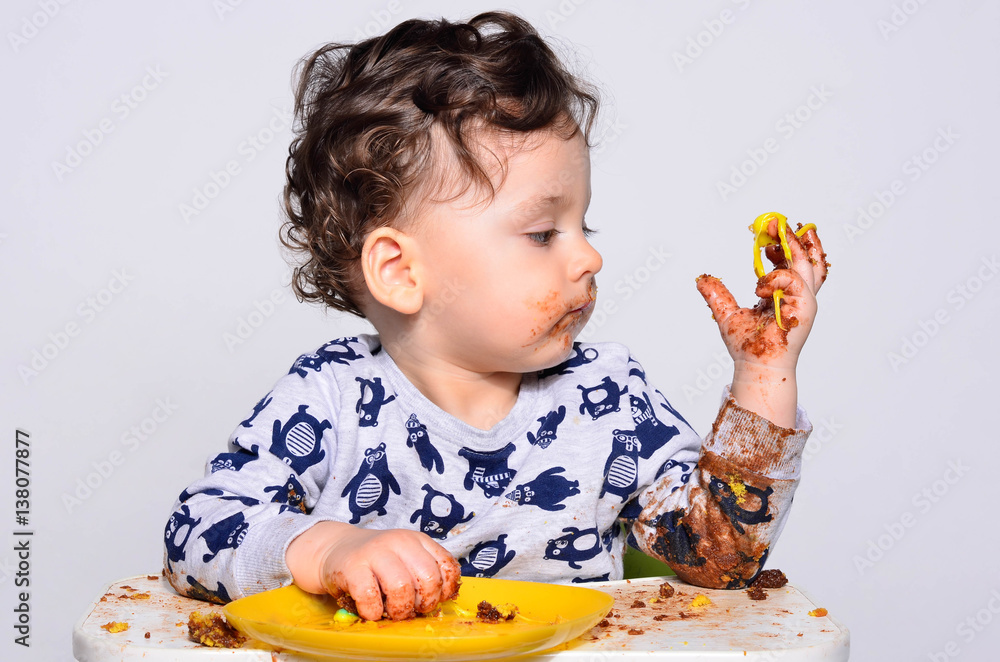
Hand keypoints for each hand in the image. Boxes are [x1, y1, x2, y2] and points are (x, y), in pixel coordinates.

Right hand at [287, 522, 460, 620]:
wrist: (336, 549)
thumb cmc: (376, 561)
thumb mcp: (405, 558)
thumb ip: (424, 572)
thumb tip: (442, 599)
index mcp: (417, 540)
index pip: (447, 566)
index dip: (444, 590)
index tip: (432, 600)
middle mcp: (399, 541)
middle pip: (429, 578)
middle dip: (424, 603)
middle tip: (411, 609)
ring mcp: (375, 552)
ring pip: (402, 587)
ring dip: (399, 610)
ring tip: (391, 612)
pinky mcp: (352, 567)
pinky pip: (370, 596)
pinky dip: (373, 611)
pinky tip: (371, 610)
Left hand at [696, 220, 827, 371]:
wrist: (755, 367)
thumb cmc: (747, 347)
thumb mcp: (727, 313)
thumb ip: (717, 294)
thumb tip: (701, 279)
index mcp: (784, 297)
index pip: (792, 266)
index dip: (783, 246)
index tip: (767, 234)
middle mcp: (797, 298)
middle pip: (807, 261)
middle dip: (794, 237)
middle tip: (776, 220)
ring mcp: (803, 303)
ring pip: (808, 266)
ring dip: (795, 245)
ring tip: (780, 229)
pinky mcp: (804, 309)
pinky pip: (792, 281)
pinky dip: (775, 277)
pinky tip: (758, 286)